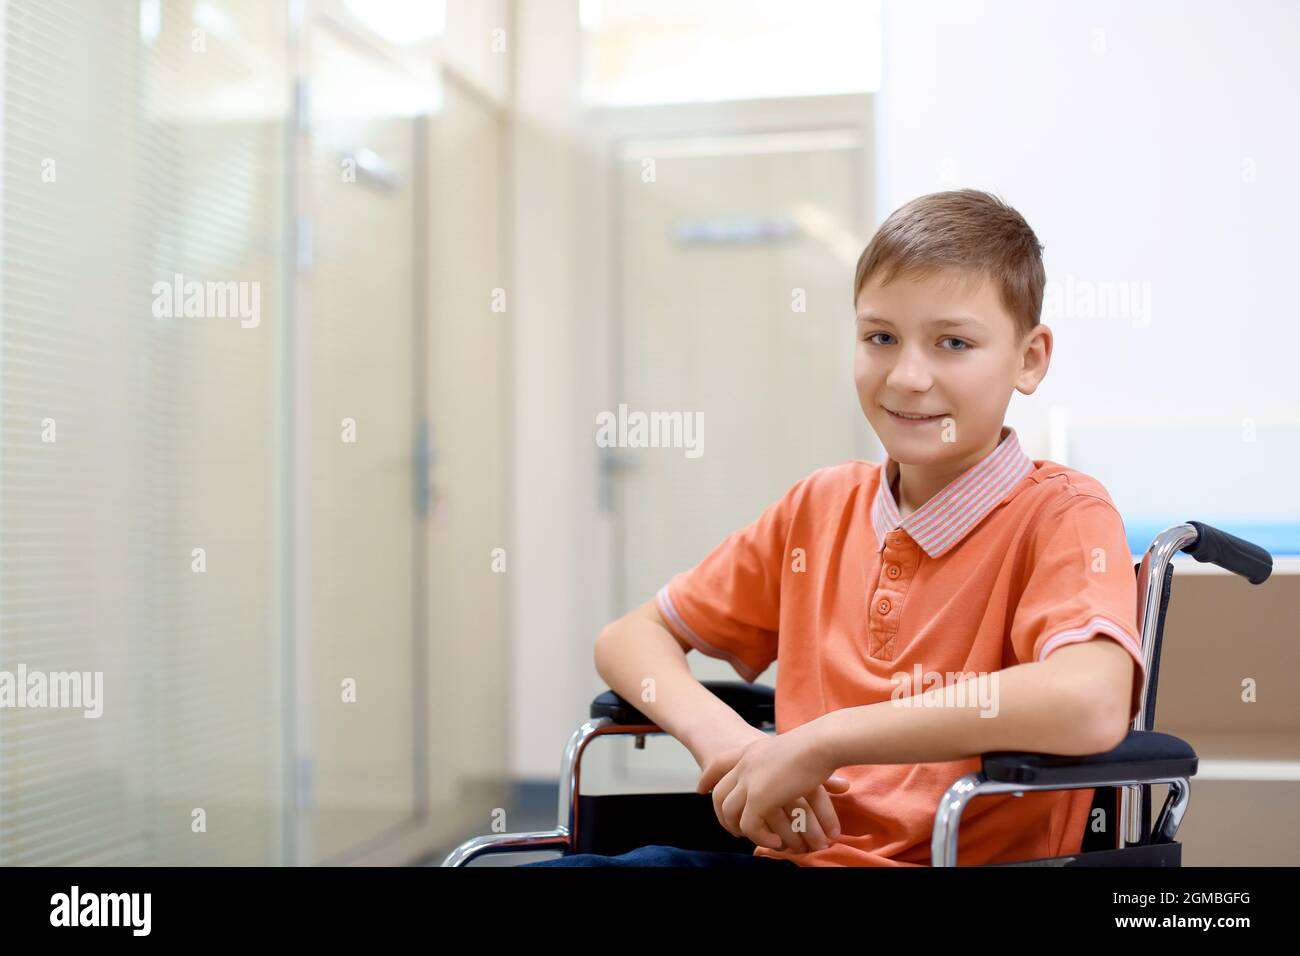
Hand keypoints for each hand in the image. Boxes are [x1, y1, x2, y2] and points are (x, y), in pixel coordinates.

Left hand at [695, 724, 849, 852]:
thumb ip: (779, 763)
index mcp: (751, 750)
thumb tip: (786, 776)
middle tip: (732, 829)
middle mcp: (744, 765)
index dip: (708, 778)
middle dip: (721, 814)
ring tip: (757, 838)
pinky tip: (775, 841)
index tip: (701, 789)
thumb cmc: (816, 745)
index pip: (718, 763)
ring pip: (729, 813)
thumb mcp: (789, 751)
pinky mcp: (758, 799)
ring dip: (740, 830)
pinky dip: (760, 837)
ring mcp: (748, 781)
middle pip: (719, 793)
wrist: (820, 744)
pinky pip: (749, 826)